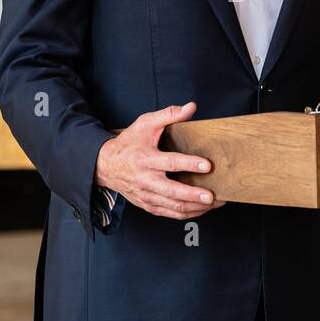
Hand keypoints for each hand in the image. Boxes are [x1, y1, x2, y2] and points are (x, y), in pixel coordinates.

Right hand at [95, 101, 225, 219]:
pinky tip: (201, 209)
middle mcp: (145, 180)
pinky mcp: (148, 204)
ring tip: (213, 203)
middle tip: (211, 196)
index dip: (189, 164)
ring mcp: (146, 195)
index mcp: (146, 159)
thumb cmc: (129, 143)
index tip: (207, 165)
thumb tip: (191, 107)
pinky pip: (169, 213)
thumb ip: (169, 115)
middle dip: (193, 195)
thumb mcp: (145, 124)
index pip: (170, 163)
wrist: (106, 165)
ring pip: (173, 206)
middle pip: (172, 191)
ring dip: (195, 207)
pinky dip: (187, 213)